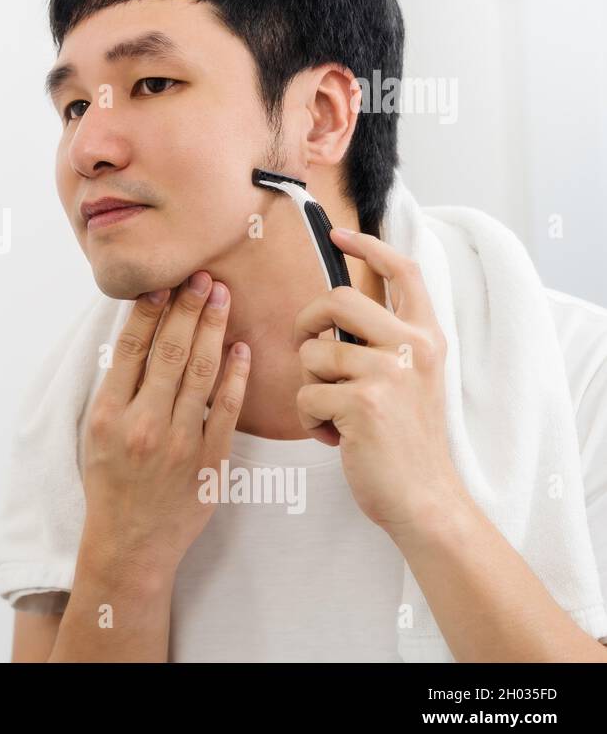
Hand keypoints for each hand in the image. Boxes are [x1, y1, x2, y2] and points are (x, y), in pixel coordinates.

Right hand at [80, 272, 251, 574]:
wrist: (130, 543)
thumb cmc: (110, 483)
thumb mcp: (96, 432)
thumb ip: (116, 387)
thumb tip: (136, 334)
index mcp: (109, 413)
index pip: (131, 348)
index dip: (148, 310)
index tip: (163, 283)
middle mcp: (143, 424)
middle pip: (169, 351)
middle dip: (188, 307)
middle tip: (202, 275)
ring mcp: (179, 442)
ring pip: (200, 372)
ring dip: (213, 328)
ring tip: (222, 296)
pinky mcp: (209, 460)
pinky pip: (227, 408)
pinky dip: (235, 374)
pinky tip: (241, 347)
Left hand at [293, 227, 465, 538]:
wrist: (424, 499)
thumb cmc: (406, 440)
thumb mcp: (411, 379)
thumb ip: (383, 341)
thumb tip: (334, 308)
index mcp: (427, 336)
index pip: (403, 271)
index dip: (368, 246)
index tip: (338, 234)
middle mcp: (413, 346)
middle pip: (335, 298)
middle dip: (306, 323)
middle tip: (310, 351)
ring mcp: (389, 373)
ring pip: (312, 352)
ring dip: (310, 386)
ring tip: (337, 414)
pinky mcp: (363, 403)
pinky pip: (306, 395)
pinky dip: (310, 420)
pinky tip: (337, 437)